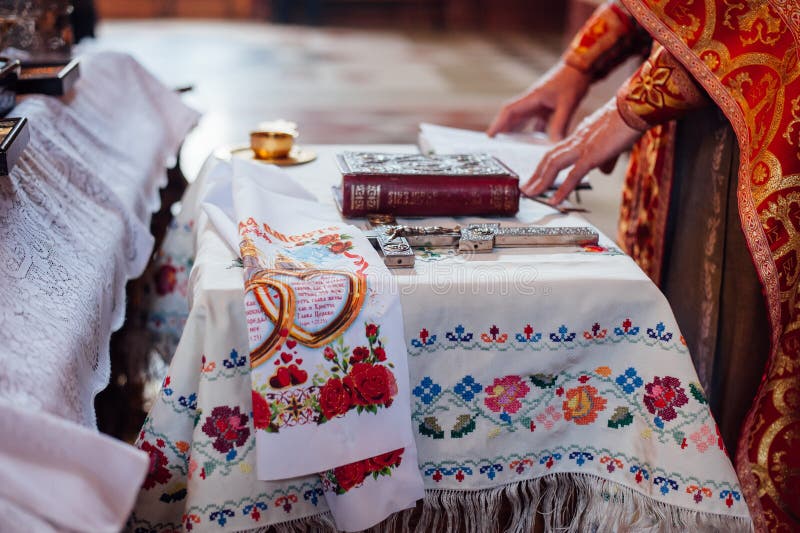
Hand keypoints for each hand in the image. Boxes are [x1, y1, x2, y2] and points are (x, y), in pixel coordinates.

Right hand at [487, 62, 591, 140]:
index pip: (509, 112)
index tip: (490, 136)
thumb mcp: (568, 103)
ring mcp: (539, 104)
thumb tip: (553, 144)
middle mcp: (532, 101)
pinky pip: (536, 123)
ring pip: (523, 121)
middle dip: (502, 132)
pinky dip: (533, 133)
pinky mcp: (547, 107)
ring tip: (510, 148)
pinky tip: (534, 144)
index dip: (498, 124)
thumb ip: (560, 124)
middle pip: (512, 118)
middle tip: (495, 147)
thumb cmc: (573, 81)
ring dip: (516, 133)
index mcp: (532, 98)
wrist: (582, 67)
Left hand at [521, 99, 644, 203]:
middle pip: (549, 158)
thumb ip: (606, 158)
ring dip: (541, 182)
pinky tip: (555, 201)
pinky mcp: (592, 154)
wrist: (637, 107)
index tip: (536, 177)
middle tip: (525, 188)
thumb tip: (603, 172)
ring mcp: (582, 147)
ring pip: (554, 165)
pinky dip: (562, 189)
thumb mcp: (613, 143)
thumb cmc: (629, 121)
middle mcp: (576, 140)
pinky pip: (573, 174)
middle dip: (535, 175)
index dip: (544, 165)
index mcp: (580, 136)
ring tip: (531, 195)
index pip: (556, 152)